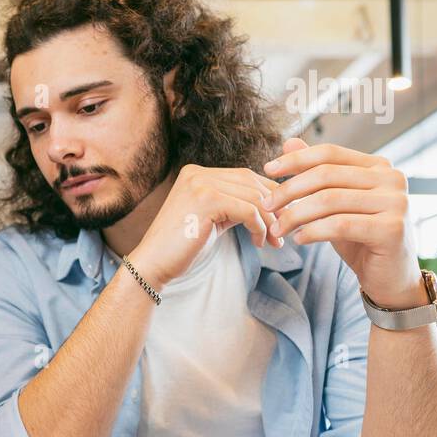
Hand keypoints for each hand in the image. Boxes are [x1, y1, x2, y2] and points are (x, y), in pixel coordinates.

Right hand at [131, 162, 281, 287]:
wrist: (153, 264)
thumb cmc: (183, 247)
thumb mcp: (213, 219)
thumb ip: (235, 205)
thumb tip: (272, 205)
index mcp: (197, 173)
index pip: (246, 176)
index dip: (270, 196)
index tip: (283, 219)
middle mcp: (198, 173)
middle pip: (253, 183)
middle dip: (275, 208)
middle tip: (284, 232)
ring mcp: (200, 184)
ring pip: (254, 196)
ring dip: (270, 221)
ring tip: (275, 241)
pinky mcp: (206, 200)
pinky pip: (248, 210)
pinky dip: (260, 227)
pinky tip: (259, 243)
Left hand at [265, 138, 425, 308]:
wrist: (390, 278)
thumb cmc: (361, 238)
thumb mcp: (335, 203)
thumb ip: (317, 173)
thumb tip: (289, 142)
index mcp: (379, 166)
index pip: (330, 153)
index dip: (297, 159)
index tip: (268, 170)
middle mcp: (392, 178)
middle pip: (326, 175)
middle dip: (290, 190)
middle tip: (267, 206)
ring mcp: (396, 202)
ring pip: (329, 200)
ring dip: (296, 215)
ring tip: (278, 229)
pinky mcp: (392, 228)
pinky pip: (340, 224)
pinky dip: (312, 231)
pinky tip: (298, 239)